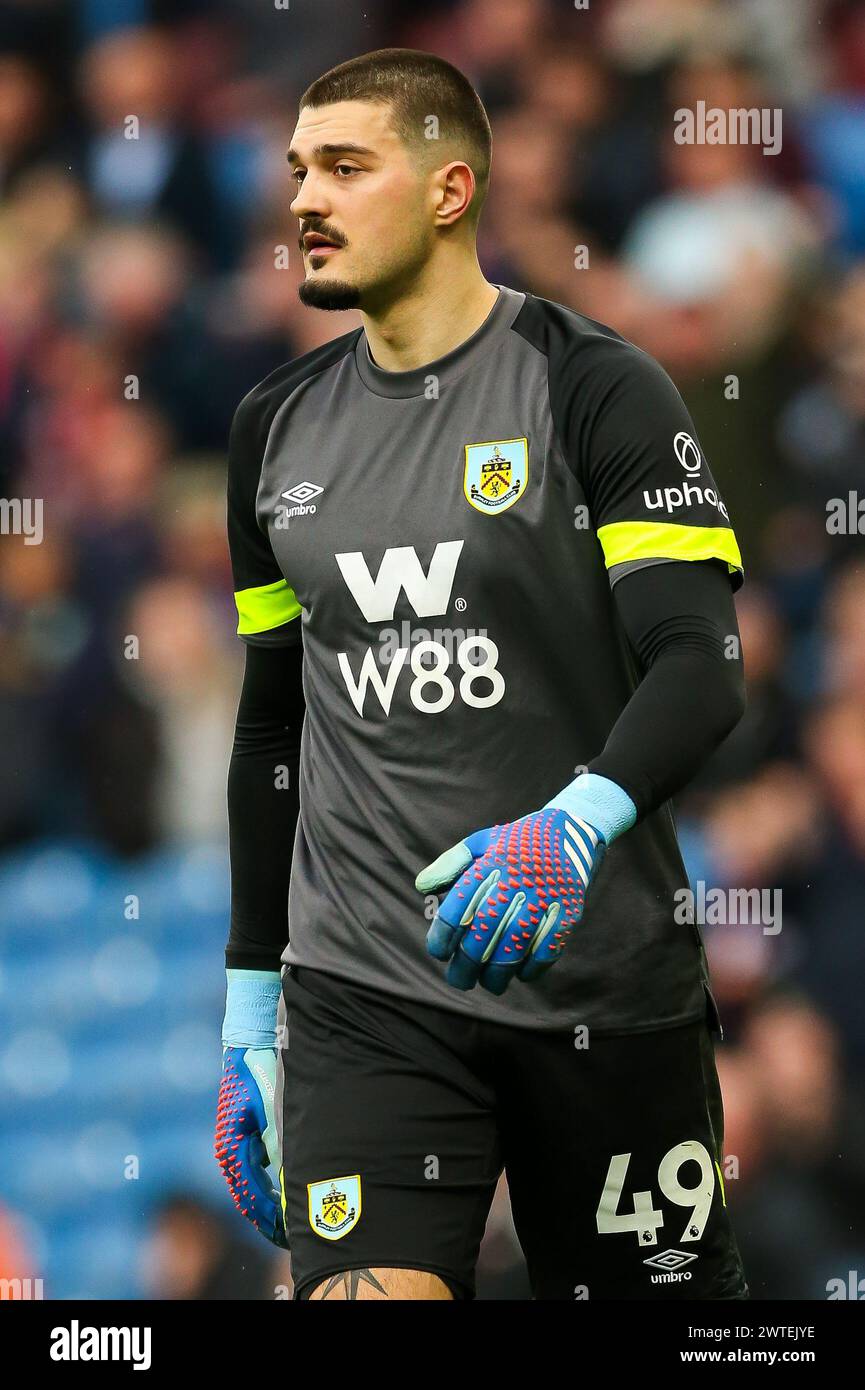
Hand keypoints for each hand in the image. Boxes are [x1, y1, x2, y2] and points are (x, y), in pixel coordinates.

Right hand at [215, 1045, 286, 1247]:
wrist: (247, 1052)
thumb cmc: (261, 1079)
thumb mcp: (271, 1112)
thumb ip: (275, 1144)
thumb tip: (283, 1178)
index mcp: (235, 1147)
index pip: (252, 1191)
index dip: (269, 1213)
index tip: (285, 1230)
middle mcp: (229, 1150)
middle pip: (246, 1194)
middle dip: (265, 1217)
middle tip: (286, 1237)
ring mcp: (231, 1145)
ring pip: (246, 1185)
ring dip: (262, 1205)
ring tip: (281, 1226)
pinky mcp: (237, 1138)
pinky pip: (248, 1170)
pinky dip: (260, 1187)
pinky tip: (276, 1198)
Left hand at [415, 805, 606, 994]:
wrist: (573, 830)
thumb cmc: (517, 842)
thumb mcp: (482, 841)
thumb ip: (450, 864)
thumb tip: (421, 887)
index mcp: (489, 864)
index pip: (457, 909)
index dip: (443, 937)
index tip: (439, 953)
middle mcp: (515, 881)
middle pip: (483, 933)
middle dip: (466, 964)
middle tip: (459, 980)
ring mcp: (543, 898)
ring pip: (514, 947)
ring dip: (498, 973)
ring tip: (489, 984)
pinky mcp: (567, 911)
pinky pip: (547, 949)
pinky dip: (533, 968)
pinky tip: (521, 974)